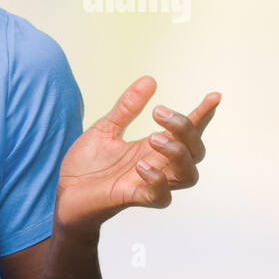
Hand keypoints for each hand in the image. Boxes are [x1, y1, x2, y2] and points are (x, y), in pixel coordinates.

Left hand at [54, 76, 220, 235]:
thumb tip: (149, 80)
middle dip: (186, 128)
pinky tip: (141, 165)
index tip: (214, 96)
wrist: (65, 193)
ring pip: (189, 175)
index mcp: (152, 148)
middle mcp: (157, 166)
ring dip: (177, 153)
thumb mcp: (105, 129)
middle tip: (159, 112)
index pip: (187, 132)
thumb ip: (127, 108)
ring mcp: (148, 183)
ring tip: (154, 138)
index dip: (203, 115)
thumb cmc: (86, 166)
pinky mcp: (134, 198)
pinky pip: (161, 197)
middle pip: (195, 150)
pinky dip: (157, 180)